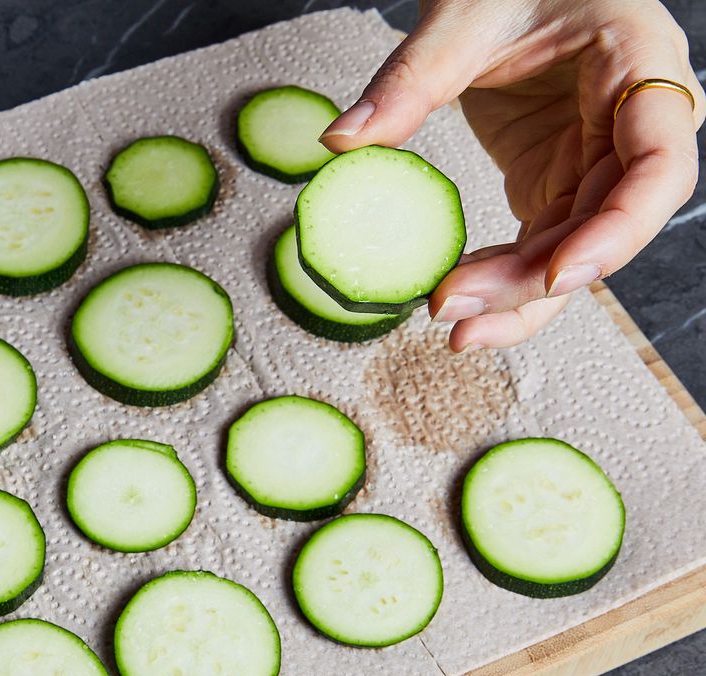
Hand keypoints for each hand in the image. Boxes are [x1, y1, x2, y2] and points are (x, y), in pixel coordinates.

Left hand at [320, 0, 703, 350]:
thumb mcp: (461, 16)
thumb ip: (408, 80)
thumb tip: (340, 141)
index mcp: (640, 66)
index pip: (657, 168)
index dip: (616, 230)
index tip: (557, 274)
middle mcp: (632, 129)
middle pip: (605, 228)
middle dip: (533, 280)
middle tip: (456, 309)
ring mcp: (595, 165)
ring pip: (572, 253)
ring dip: (512, 297)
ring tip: (450, 324)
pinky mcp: (555, 187)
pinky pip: (537, 249)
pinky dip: (498, 281)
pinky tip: (453, 302)